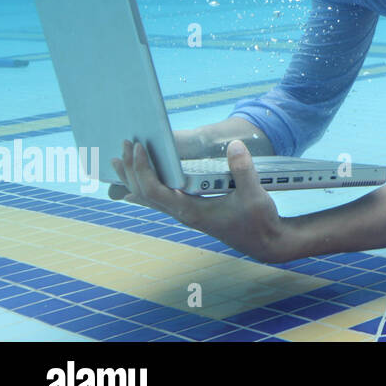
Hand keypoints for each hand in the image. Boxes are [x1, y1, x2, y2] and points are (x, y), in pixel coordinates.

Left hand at [109, 138, 293, 263]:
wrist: (265, 242)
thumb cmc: (259, 220)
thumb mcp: (255, 194)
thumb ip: (242, 170)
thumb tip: (234, 145)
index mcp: (192, 211)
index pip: (155, 190)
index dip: (143, 168)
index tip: (141, 146)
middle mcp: (183, 214)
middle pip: (143, 193)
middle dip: (132, 169)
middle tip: (126, 143)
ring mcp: (185, 214)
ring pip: (148, 198)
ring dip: (133, 178)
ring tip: (120, 160)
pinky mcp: (191, 212)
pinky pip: (158, 200)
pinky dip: (143, 189)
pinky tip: (133, 189)